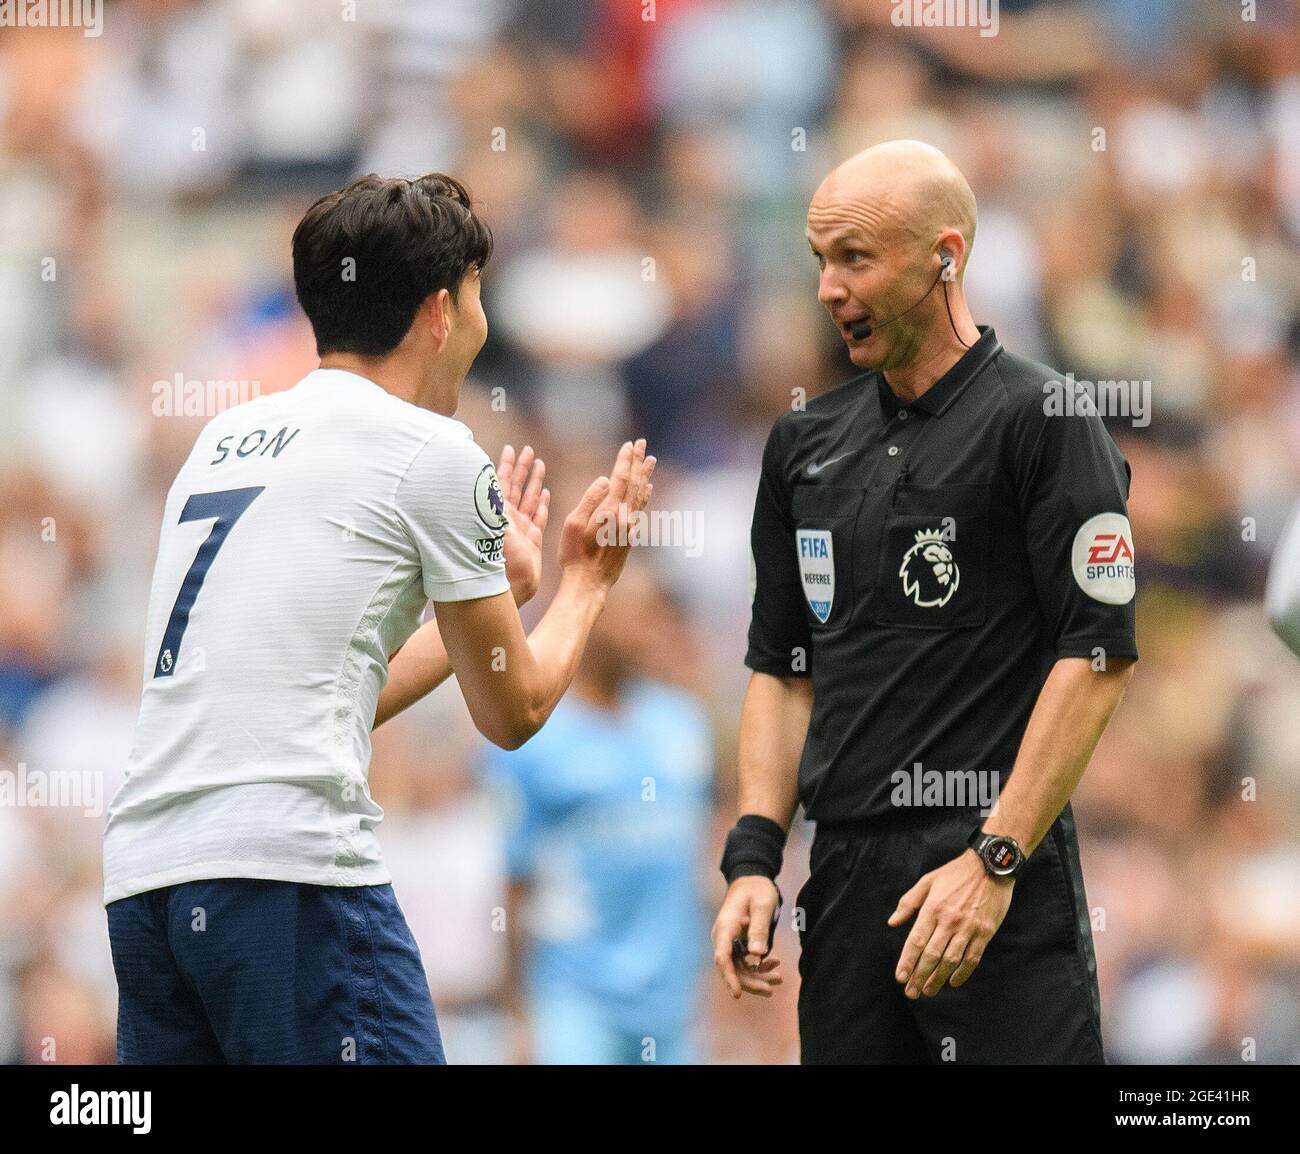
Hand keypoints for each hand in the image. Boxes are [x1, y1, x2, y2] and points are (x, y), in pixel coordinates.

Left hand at [496, 444, 548, 606]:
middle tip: (529, 450)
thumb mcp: (489, 525)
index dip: (506, 464)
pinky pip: (539, 517)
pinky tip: (546, 493)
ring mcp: (521, 528)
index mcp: (496, 513)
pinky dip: (543, 504)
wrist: (506, 587)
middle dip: (522, 468)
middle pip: (517, 486)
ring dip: (535, 481)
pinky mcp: (532, 540)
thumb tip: (486, 477)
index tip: (511, 448)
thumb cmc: (494, 559)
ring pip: (530, 498)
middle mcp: (508, 518)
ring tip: (540, 464)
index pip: (500, 482)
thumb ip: (491, 502)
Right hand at [558, 439, 655, 590]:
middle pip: (634, 483)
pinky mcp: (629, 537)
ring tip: (651, 461)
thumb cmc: (575, 555)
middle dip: (638, 462)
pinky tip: (647, 490)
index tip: (629, 444)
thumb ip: (590, 499)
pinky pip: (640, 509)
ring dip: (645, 476)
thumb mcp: (574, 524)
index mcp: (610, 510)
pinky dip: (644, 496)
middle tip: (644, 444)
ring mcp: (629, 527)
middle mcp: (624, 516)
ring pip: (640, 495)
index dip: (625, 460)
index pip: (620, 478)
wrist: (589, 584)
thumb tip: (606, 480)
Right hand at [711, 875, 783, 999]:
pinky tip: (774, 963)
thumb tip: (757, 954)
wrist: (752, 879)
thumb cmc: (757, 890)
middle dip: (751, 981)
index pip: (722, 958)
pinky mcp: (737, 943)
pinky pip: (744, 961)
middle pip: (732, 968)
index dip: (729, 977)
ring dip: (757, 976)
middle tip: (772, 988)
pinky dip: (758, 966)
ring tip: (778, 978)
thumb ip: (759, 929)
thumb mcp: (762, 905)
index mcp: (726, 928)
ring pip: (739, 967)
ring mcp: (729, 941)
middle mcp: (723, 937)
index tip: (737, 994)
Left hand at [889, 849, 1015, 997]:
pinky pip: (972, 958)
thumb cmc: (955, 873)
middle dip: (919, 976)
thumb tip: (892, 922)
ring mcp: (969, 928)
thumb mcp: (927, 881)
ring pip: (951, 961)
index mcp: (932, 908)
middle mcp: (949, 920)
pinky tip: (953, 982)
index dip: (907, 961)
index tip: (900, 977)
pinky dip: (962, 973)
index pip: (916, 941)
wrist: (990, 866)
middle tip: (911, 992)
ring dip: (938, 979)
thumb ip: (908, 902)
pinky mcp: (985, 932)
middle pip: (932, 956)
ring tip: (928, 991)